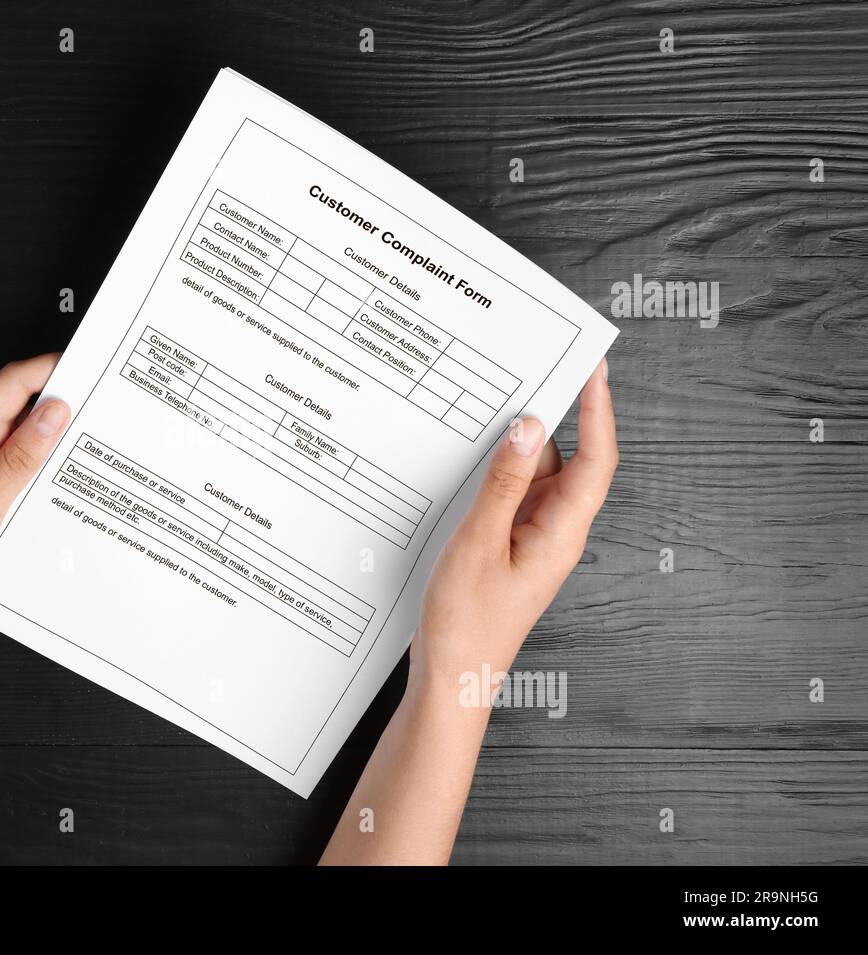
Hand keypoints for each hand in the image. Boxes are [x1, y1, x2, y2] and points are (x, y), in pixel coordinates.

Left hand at [0, 353, 70, 624]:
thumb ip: (20, 459)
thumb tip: (53, 413)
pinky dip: (21, 462)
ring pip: (8, 431)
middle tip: (91, 425)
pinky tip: (35, 484)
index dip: (52, 369)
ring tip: (67, 462)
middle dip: (54, 406)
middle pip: (14, 402)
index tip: (88, 372)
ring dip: (39, 440)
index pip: (13, 382)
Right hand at [410, 359, 616, 690]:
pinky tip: (469, 465)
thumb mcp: (478, 542)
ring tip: (484, 419)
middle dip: (550, 420)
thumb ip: (503, 483)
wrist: (451, 677)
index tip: (594, 369)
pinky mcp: (510, 548)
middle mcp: (555, 533)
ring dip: (513, 451)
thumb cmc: (466, 624)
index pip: (595, 460)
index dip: (599, 411)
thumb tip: (527, 428)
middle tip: (528, 375)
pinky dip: (496, 477)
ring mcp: (532, 541)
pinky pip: (512, 499)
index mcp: (561, 533)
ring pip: (534, 479)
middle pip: (564, 462)